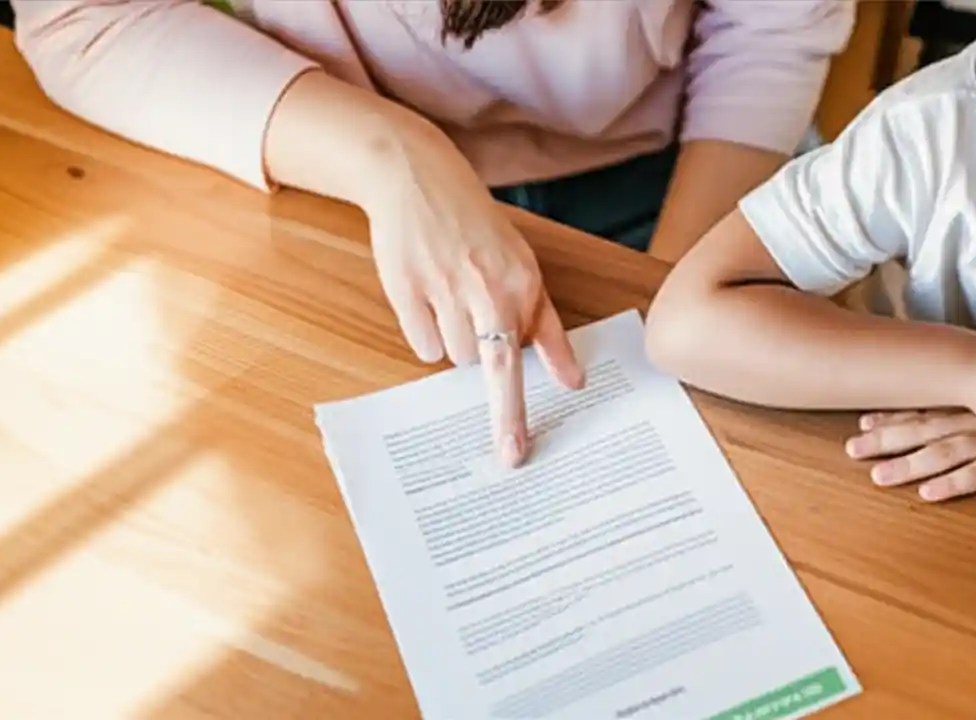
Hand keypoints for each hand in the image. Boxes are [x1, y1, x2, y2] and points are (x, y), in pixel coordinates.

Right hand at [362, 136, 584, 466]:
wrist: (417, 178)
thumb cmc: (477, 229)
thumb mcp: (524, 269)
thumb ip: (547, 328)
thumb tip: (572, 380)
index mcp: (520, 282)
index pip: (520, 358)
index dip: (512, 412)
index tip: (514, 450)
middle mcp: (482, 287)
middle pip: (483, 366)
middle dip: (490, 383)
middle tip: (495, 399)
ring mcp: (440, 288)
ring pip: (452, 359)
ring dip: (457, 345)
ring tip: (455, 304)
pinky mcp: (403, 289)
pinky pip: (421, 344)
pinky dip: (427, 333)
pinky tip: (429, 300)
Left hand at [845, 410, 975, 501]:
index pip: (928, 413)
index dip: (893, 417)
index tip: (862, 420)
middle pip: (922, 432)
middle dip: (884, 440)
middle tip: (849, 448)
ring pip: (941, 455)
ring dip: (907, 466)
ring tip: (875, 478)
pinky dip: (953, 485)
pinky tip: (928, 494)